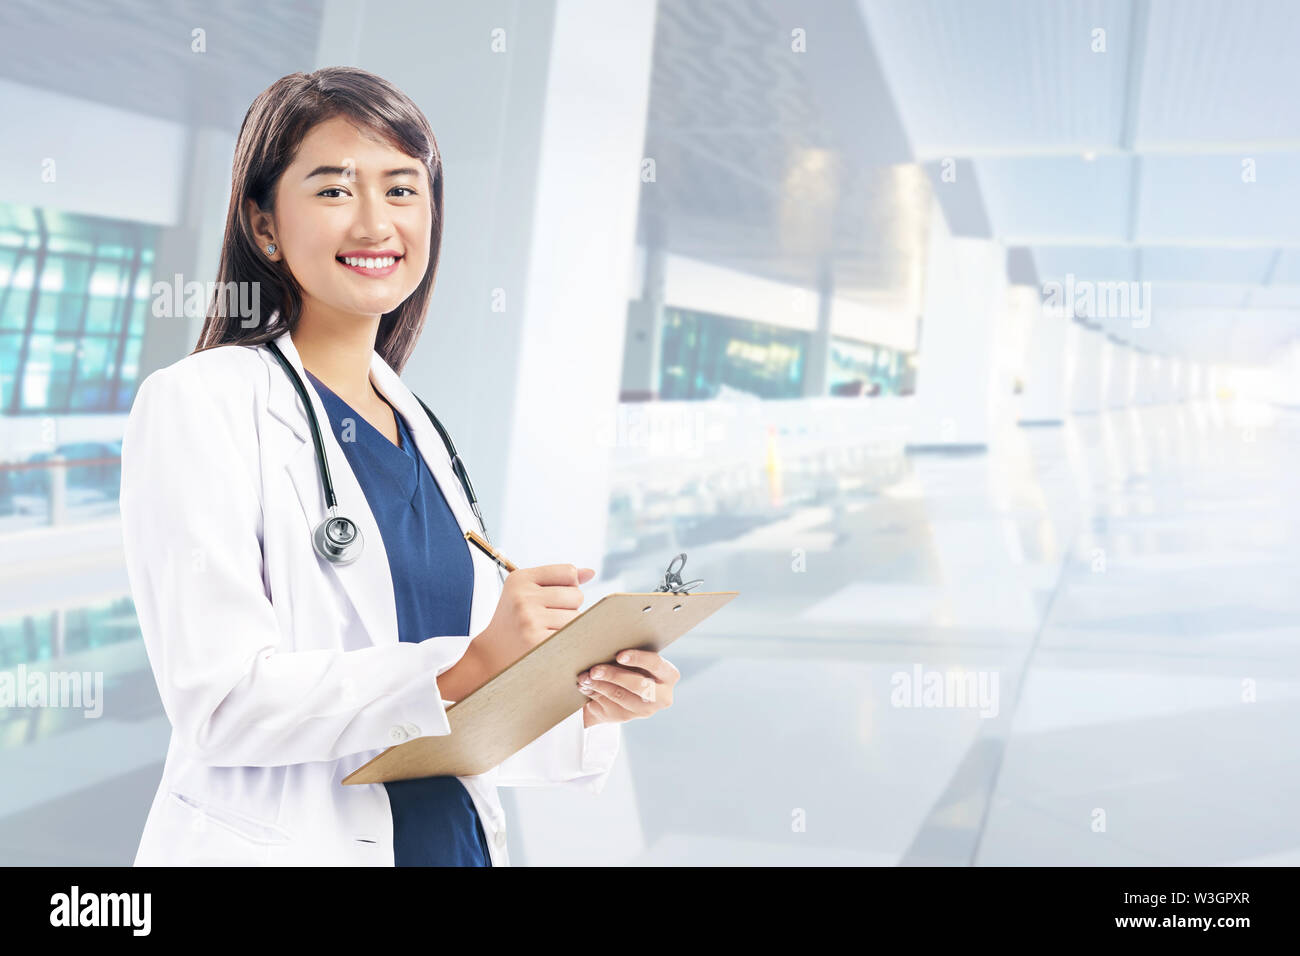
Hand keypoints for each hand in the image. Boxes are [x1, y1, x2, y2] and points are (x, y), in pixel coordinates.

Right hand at [471, 564, 593, 678]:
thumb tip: (591, 572)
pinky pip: (572, 635)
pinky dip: (568, 640)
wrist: (490, 654)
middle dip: (568, 608)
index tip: (553, 598)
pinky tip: (551, 643)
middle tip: (547, 619)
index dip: (568, 586)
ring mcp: (530, 620)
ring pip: (577, 617)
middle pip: (576, 595)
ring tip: (546, 631)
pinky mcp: (537, 641)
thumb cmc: (515, 620)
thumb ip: (560, 579)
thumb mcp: (527, 591)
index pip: (569, 572)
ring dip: (568, 626)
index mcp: (520, 578)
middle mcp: (523, 597)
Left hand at [577, 649, 679, 726]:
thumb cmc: (630, 665)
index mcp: (669, 675)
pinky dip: (594, 692)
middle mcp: (662, 696)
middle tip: (594, 670)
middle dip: (614, 676)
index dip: (638, 659)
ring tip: (584, 677)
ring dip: (599, 685)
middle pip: (638, 685)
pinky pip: (608, 704)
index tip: (619, 655)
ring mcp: (645, 710)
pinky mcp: (626, 717)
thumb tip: (607, 647)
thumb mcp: (635, 660)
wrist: (620, 690)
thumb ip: (628, 655)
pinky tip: (585, 686)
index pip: (656, 664)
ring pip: (620, 696)